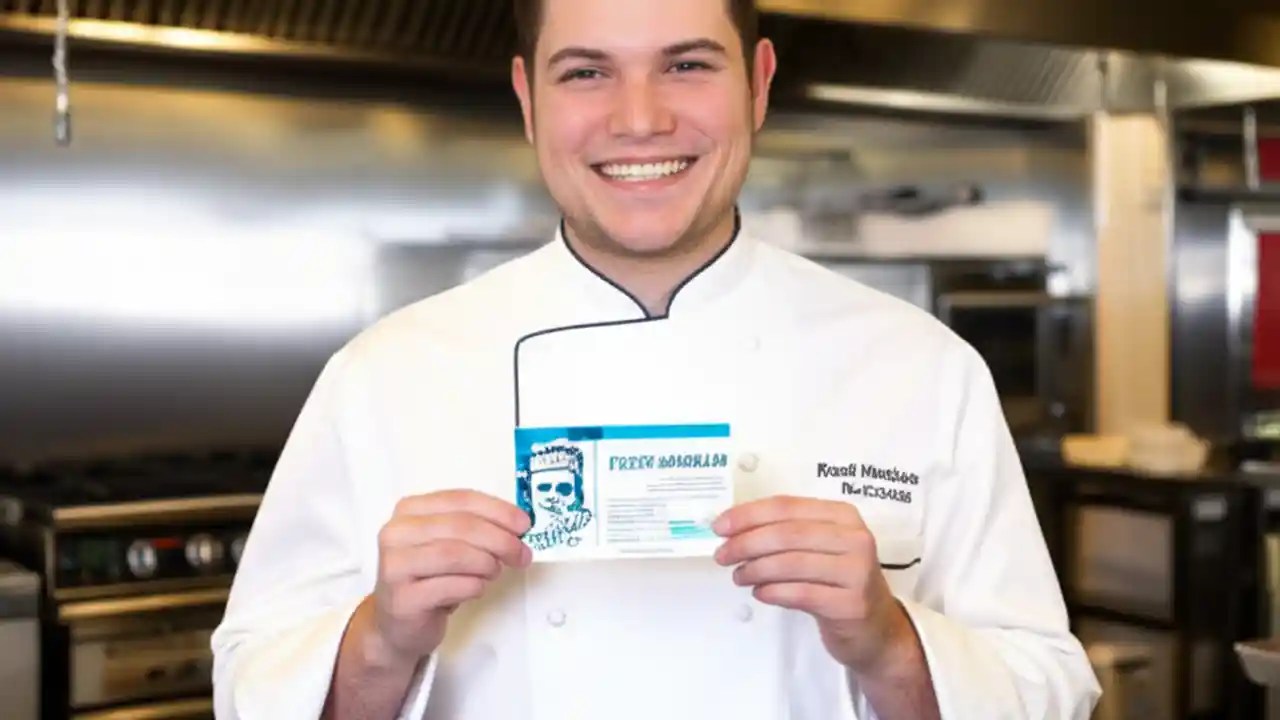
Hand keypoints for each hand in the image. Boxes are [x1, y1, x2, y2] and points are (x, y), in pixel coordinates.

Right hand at [360, 490, 531, 669]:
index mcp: (410, 510)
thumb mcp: (449, 545)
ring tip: (494, 572)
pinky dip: (475, 586)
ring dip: (487, 564)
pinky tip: (477, 588)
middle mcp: (397, 533)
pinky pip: (452, 586)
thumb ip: (476, 529)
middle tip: (522, 554)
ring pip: (455, 554)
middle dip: (500, 539)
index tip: (524, 524)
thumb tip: (518, 526)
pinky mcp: (403, 599)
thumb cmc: (429, 580)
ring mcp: (395, 566)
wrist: (398, 625)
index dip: (498, 510)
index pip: (461, 500)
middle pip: (461, 526)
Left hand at [712, 496, 917, 676]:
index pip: (786, 507)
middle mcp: (855, 539)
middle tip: (723, 555)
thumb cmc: (839, 582)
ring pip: (791, 564)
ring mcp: (857, 572)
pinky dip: (772, 592)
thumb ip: (785, 533)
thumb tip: (734, 528)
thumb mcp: (820, 548)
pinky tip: (759, 593)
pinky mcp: (851, 604)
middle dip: (746, 543)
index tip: (720, 526)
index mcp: (843, 515)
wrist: (875, 628)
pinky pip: (800, 594)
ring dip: (755, 569)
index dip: (748, 515)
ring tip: (739, 576)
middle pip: (786, 534)